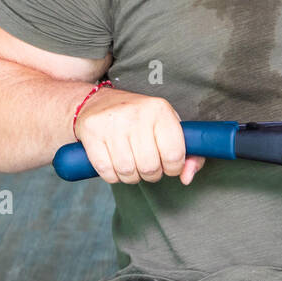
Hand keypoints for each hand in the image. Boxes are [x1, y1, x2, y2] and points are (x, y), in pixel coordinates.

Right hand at [73, 88, 204, 184]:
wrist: (99, 103)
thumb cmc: (140, 120)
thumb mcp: (168, 127)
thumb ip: (189, 153)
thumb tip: (187, 177)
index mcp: (160, 110)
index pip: (175, 154)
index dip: (173, 168)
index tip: (168, 165)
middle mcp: (137, 114)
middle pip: (150, 167)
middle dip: (152, 174)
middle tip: (148, 165)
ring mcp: (113, 123)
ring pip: (128, 172)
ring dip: (132, 177)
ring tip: (132, 165)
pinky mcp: (92, 133)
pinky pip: (107, 171)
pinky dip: (113, 176)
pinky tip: (116, 164)